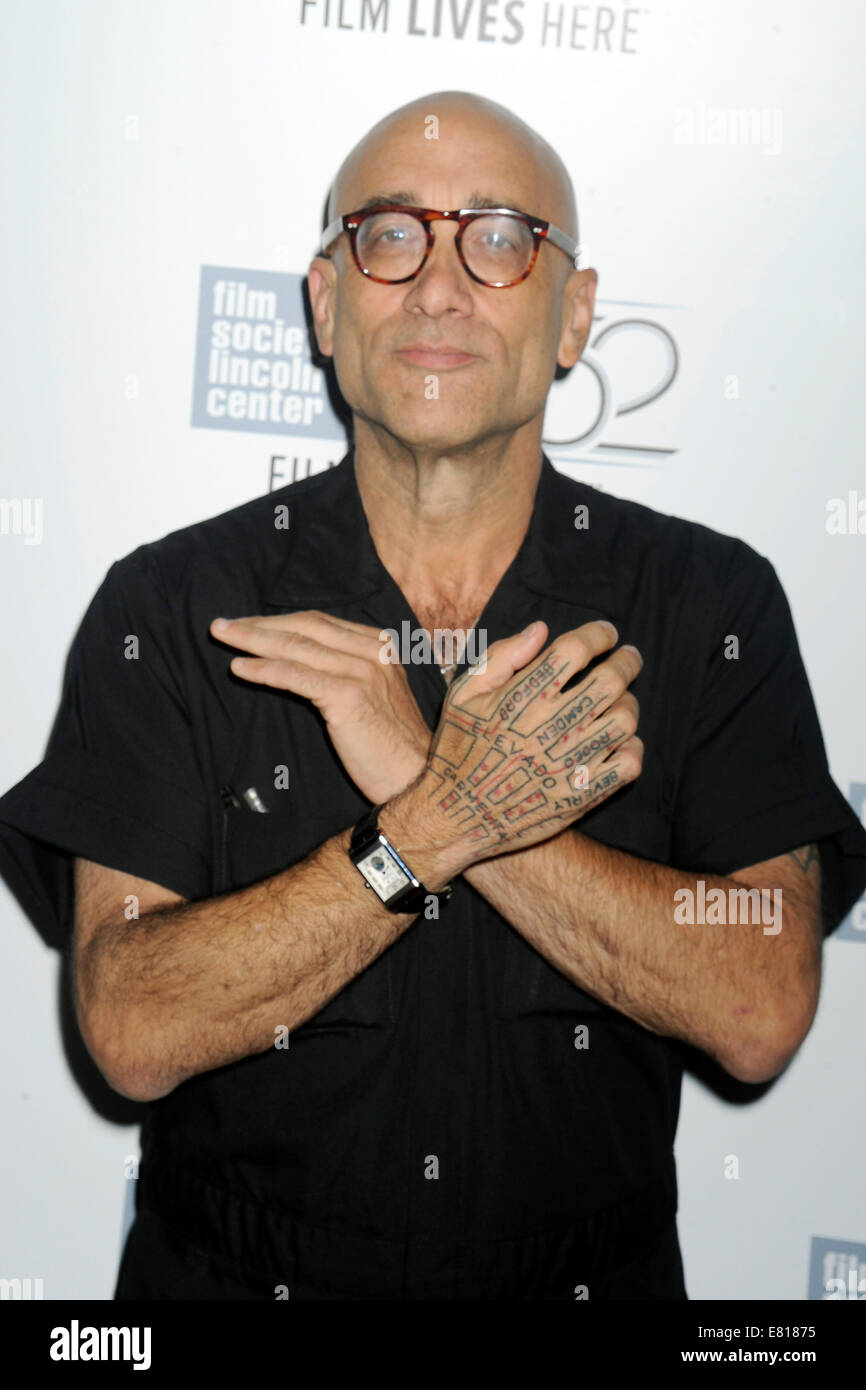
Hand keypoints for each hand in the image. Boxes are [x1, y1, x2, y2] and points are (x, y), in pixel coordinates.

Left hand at [209, 611, 431, 802]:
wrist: (417, 777)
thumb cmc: (390, 745)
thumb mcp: (373, 696)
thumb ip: (347, 672)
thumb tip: (299, 662)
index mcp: (380, 645)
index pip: (319, 622)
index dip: (279, 621)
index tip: (247, 623)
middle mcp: (374, 650)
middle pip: (305, 626)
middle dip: (259, 624)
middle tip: (222, 626)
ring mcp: (363, 670)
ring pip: (297, 646)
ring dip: (253, 640)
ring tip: (222, 638)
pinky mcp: (349, 695)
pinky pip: (296, 676)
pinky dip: (265, 669)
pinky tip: (240, 668)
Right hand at [400, 618, 642, 866]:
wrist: (454, 817)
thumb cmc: (457, 750)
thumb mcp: (462, 695)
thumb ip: (501, 657)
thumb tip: (541, 629)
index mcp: (522, 698)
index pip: (575, 650)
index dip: (599, 634)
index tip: (608, 632)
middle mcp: (549, 727)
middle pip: (611, 680)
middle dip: (628, 660)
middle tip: (630, 656)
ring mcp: (569, 763)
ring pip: (625, 719)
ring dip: (629, 703)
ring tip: (622, 700)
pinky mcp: (580, 795)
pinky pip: (628, 764)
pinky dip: (632, 746)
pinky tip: (619, 742)